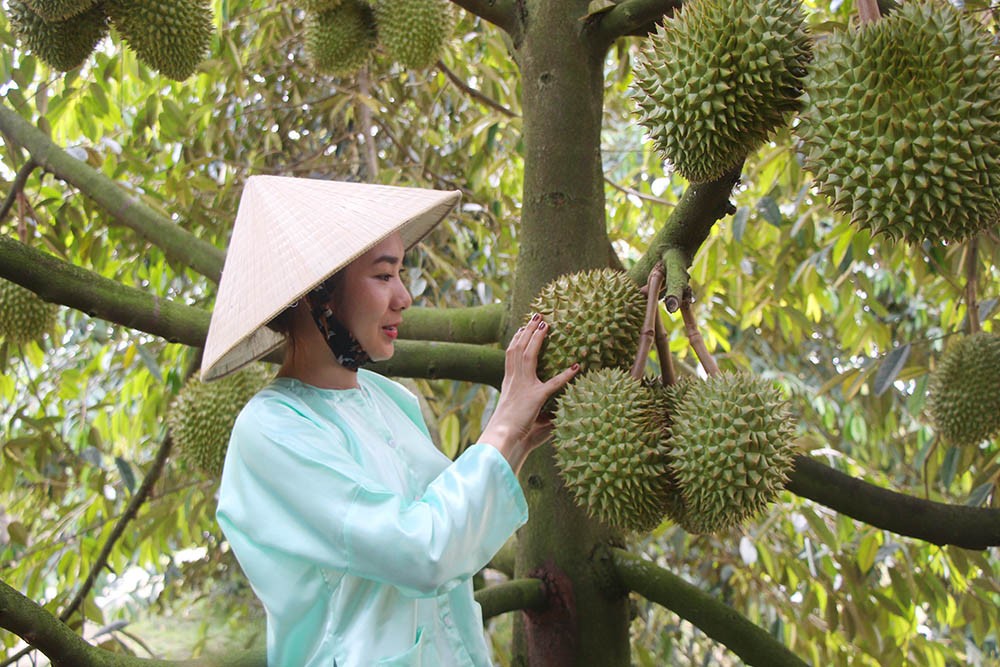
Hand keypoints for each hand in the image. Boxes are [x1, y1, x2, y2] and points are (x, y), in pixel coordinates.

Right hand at [480, 314, 578, 473]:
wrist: (503, 440)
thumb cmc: (514, 434)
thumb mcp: (527, 416)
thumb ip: (542, 411)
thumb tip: (558, 411)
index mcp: (510, 384)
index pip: (511, 356)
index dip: (517, 340)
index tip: (522, 328)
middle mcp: (515, 381)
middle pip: (518, 348)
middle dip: (527, 331)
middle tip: (536, 317)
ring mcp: (524, 387)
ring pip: (528, 355)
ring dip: (536, 338)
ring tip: (545, 324)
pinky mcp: (535, 397)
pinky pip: (553, 383)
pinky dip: (565, 375)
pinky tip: (576, 366)